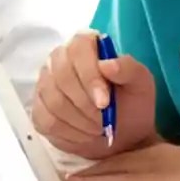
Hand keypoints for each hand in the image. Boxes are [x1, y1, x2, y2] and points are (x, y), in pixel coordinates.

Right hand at [32, 31, 159, 159]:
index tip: (104, 102)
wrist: (124, 134)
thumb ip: (128, 69)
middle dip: (85, 104)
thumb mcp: (141, 84)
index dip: (90, 77)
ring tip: (98, 128)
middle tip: (104, 120)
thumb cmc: (132, 104)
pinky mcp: (39, 109)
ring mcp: (46, 84)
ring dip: (80, 121)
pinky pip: (46, 120)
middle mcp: (60, 59)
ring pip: (53, 101)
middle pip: (61, 76)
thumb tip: (107, 64)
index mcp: (85, 45)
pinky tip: (84, 135)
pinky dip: (69, 133)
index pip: (78, 50)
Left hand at [66, 144, 179, 180]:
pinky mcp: (165, 179)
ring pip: (115, 169)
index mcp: (164, 157)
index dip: (99, 171)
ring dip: (87, 176)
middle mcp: (158, 156)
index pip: (124, 164)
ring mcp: (161, 165)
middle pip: (114, 164)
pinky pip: (127, 180)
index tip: (76, 178)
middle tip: (60, 180)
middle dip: (87, 173)